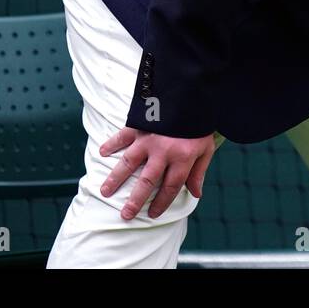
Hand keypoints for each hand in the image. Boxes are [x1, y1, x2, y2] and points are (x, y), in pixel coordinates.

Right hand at [98, 127, 218, 219]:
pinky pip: (122, 136)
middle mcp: (163, 151)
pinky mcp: (139, 125)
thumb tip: (196, 194)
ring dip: (116, 178)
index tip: (153, 214)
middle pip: (147, 181)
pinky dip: (111, 144)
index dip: (162, 202)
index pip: (171, 186)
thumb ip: (199, 171)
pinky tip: (102, 153)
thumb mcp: (206, 148)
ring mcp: (149, 138)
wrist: (192, 93)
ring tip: (105, 192)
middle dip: (135, 200)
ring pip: (129, 162)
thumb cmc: (199, 124)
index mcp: (182, 157)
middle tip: (125, 214)